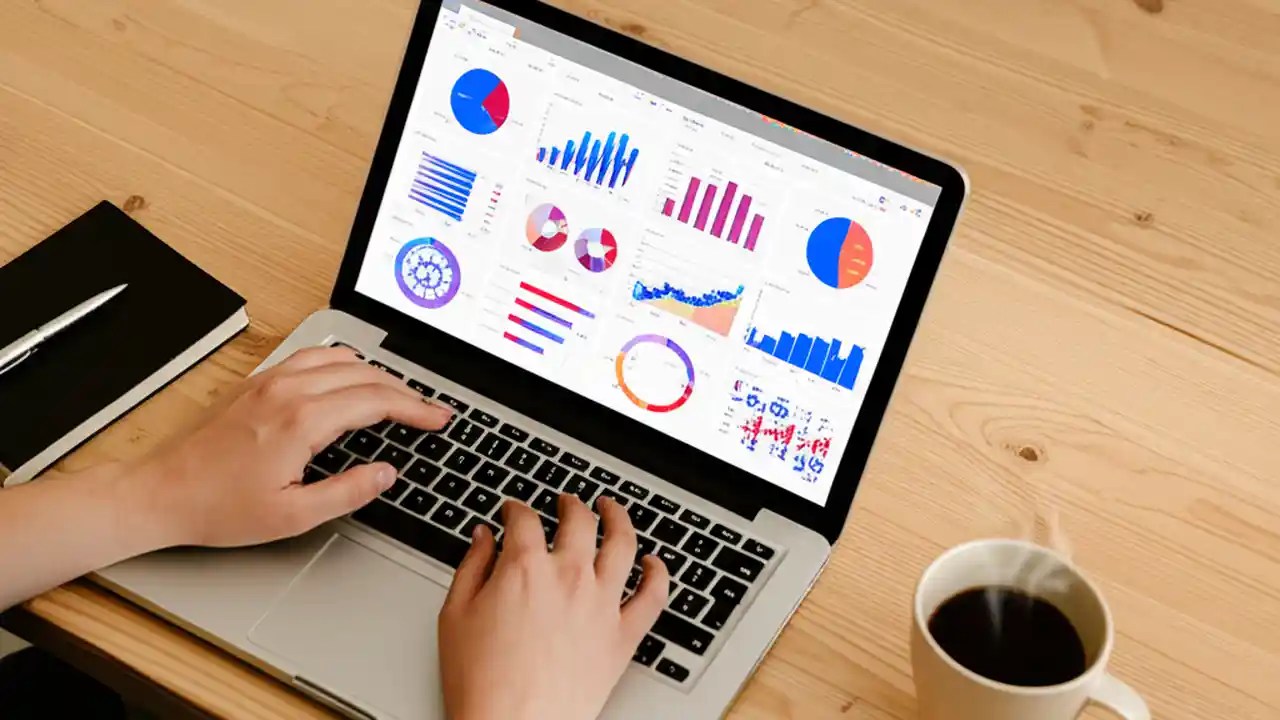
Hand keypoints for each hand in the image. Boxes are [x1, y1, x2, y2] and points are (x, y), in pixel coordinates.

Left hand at [129, 346, 452, 547]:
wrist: (160, 492)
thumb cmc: (217, 507)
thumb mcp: (292, 516)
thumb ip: (348, 492)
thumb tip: (385, 474)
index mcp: (302, 421)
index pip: (377, 402)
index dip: (416, 409)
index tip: (439, 418)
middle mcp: (287, 391)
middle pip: (365, 376)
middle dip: (405, 392)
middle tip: (430, 410)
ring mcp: (269, 381)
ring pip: (340, 359)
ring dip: (376, 374)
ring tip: (398, 394)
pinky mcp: (255, 382)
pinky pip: (311, 357)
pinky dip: (343, 363)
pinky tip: (350, 377)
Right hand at [439, 496, 669, 719]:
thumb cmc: (482, 683)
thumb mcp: (455, 615)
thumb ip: (472, 567)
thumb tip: (484, 538)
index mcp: (525, 567)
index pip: (524, 518)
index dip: (516, 508)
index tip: (513, 511)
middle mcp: (569, 577)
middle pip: (579, 520)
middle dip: (570, 503)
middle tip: (566, 500)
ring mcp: (601, 604)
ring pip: (623, 543)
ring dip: (619, 518)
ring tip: (612, 509)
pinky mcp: (623, 636)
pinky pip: (653, 596)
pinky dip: (658, 573)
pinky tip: (653, 562)